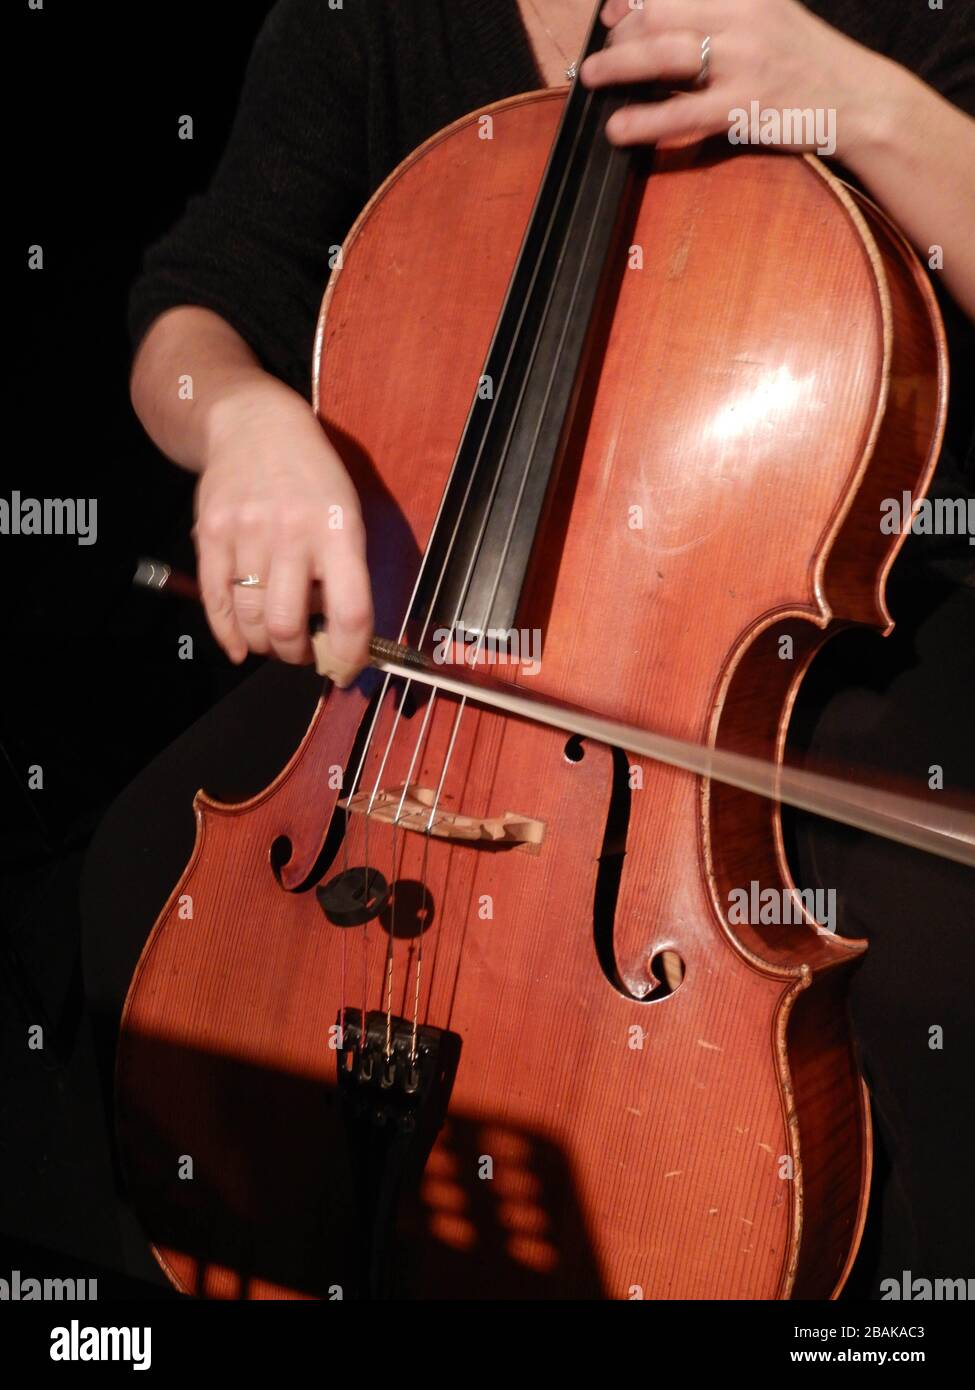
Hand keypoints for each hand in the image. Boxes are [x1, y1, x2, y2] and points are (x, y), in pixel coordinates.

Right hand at [194, 376, 372, 682]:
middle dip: (298, 655)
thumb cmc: (311, 475)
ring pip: (251, 621)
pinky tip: (239, 646)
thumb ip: (345, 571)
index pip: (351, 612)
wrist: (254, 423)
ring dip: (265, 646)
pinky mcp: (211, 535)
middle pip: (288, 626)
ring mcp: (247, 534)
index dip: (350, 655)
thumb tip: (342, 637)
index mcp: (340, 530)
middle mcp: (292, 533)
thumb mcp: (347, 511)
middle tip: (304, 653)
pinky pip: (216, 602)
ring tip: (275, 641)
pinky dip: (228, 635)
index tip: (346, 669)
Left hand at [581, 0, 881, 158]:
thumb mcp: (769, 17)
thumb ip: (724, 13)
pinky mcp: (744, 108)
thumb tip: (670, 18)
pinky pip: (682, 114)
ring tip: (591, 78)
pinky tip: (618, 128)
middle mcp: (742, 19)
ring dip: (619, 65)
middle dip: (620, 33)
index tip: (611, 12)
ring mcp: (743, 63)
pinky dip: (644, 121)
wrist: (858, 99)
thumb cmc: (807, 62)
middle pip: (660, 15)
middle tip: (601, 55)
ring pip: (664, 55)